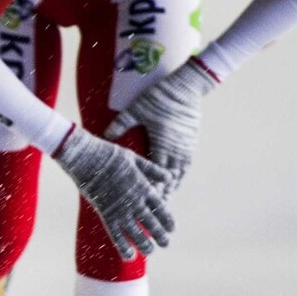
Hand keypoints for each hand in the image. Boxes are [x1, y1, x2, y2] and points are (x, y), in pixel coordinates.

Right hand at [53, 126, 174, 259]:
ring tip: (150, 251)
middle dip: (160, 235)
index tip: (172, 229)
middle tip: (166, 244)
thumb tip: (170, 178)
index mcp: (144, 186)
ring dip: (145, 244)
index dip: (167, 220)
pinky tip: (129, 256)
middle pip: (151, 222)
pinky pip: (115, 233)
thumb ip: (153, 170)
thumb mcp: (135, 159)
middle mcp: (135, 200)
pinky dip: (123, 246)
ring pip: (136, 232)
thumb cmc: (109, 154)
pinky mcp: (105, 212)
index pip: (161, 208)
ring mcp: (120, 208)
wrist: (86, 157)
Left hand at [103, 58, 215, 188]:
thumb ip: (120, 124)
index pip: (156, 175)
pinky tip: (174, 180)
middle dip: (162, 194)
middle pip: (169, 179)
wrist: (186, 86)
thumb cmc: (159, 97)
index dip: (150, 190)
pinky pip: (186, 164)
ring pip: (180, 173)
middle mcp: (177, 149)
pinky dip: (180, 174)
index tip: (143, 201)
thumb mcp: (136, 109)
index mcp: (163, 144)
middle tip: (154, 208)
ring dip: (172, 186)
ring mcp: (186, 146)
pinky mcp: (192, 141)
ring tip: (164, 199)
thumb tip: (104, 135)